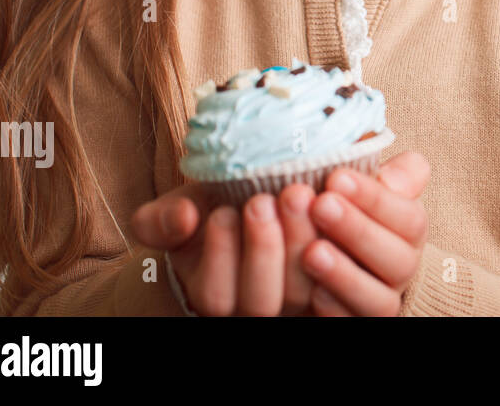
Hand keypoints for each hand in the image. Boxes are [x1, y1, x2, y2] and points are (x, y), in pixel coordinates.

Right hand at [130, 182, 320, 315]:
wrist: (252, 201)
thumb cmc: (208, 209)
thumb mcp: (176, 213)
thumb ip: (162, 220)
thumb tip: (183, 217)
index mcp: (214, 295)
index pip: (216, 296)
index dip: (219, 256)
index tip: (221, 212)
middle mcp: (254, 307)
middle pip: (261, 302)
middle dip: (262, 248)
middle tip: (263, 200)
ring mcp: (295, 297)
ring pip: (302, 290)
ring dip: (299, 239)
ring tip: (296, 193)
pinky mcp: (329, 276)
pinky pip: (337, 270)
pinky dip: (334, 235)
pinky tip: (328, 197)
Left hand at [301, 150, 430, 315]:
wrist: (319, 245)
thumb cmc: (343, 206)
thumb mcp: (366, 183)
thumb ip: (389, 172)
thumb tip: (387, 171)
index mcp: (409, 233)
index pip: (409, 219)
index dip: (375, 198)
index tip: (337, 176)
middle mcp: (400, 271)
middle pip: (399, 261)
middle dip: (358, 231)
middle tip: (321, 204)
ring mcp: (375, 302)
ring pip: (378, 301)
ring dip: (344, 275)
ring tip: (312, 251)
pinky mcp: (351, 320)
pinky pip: (347, 323)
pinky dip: (332, 308)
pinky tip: (310, 290)